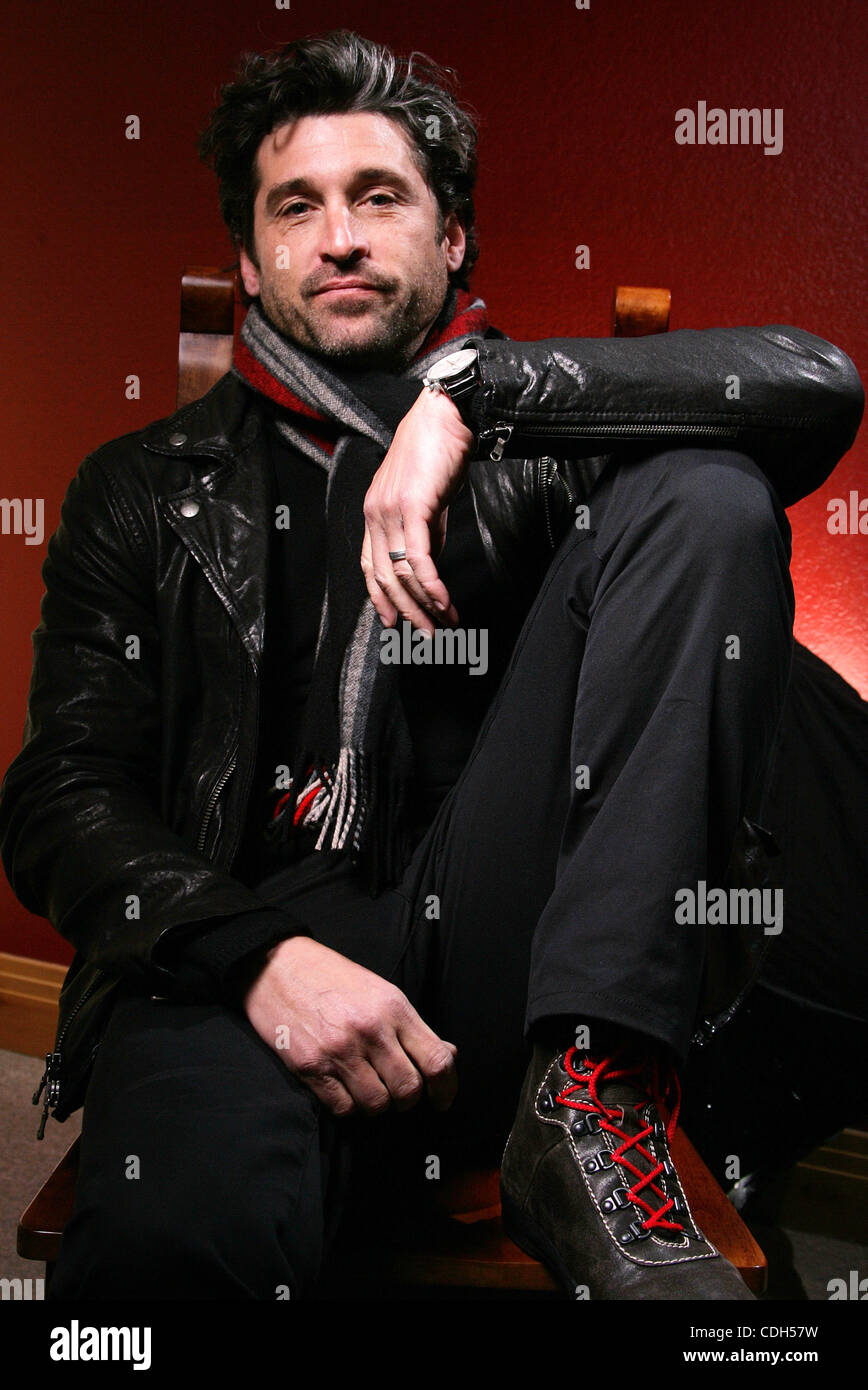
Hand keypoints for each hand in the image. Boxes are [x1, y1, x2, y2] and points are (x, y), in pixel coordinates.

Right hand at [242, 935, 458, 1117]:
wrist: (276, 965)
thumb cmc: (332, 978)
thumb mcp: (381, 991)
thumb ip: (413, 1027)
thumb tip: (447, 1056)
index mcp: (394, 1008)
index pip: (436, 1060)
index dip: (446, 1088)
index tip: (441, 1099)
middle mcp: (370, 1030)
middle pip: (409, 1089)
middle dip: (407, 1100)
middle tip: (397, 1092)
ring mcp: (340, 1050)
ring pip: (377, 1104)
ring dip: (377, 1104)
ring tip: (368, 1088)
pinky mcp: (310, 1066)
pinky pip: (343, 1108)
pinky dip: (348, 1105)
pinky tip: (343, 1088)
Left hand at [361, 387, 473, 633]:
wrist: (446, 415)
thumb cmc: (438, 451)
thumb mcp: (425, 498)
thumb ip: (423, 530)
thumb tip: (428, 561)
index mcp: (373, 512)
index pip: (367, 565)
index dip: (379, 598)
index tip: (394, 622)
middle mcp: (375, 513)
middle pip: (382, 577)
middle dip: (405, 612)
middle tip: (427, 634)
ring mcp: (390, 510)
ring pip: (400, 573)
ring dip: (423, 605)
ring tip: (442, 624)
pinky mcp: (412, 506)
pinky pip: (418, 558)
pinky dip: (432, 586)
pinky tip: (444, 601)